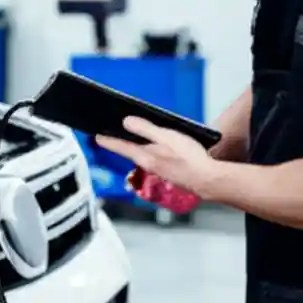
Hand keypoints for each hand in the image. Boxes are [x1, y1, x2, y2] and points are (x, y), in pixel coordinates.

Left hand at [97, 116, 221, 201]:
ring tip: (133, 136)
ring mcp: (158, 170)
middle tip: (110, 134)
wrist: (207, 179)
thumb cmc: (189, 158)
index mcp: (145, 156)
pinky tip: (159, 147)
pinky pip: (154, 159)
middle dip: (120, 142)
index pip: (120, 146)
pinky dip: (151, 152)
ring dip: (136, 146)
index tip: (96, 136)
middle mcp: (148, 165)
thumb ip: (146, 129)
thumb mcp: (167, 137)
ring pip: (142, 155)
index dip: (107, 140)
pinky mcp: (169, 172)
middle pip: (130, 151)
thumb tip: (126, 122)